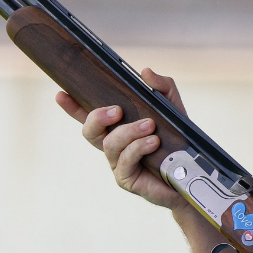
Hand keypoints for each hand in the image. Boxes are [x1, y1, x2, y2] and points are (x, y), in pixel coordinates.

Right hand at [55, 68, 187, 210]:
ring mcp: (117, 163)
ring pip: (109, 143)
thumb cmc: (177, 141)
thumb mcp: (173, 108)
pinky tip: (153, 142)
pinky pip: (125, 160)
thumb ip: (162, 87)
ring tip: (150, 126)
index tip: (61, 94)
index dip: (72, 106)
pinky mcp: (126, 179)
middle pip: (89, 130)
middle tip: (117, 110)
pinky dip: (138, 148)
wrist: (192, 174)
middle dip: (97, 117)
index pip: (88, 115)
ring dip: (129, 131)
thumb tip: (145, 72)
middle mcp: (113, 145)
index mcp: (117, 127)